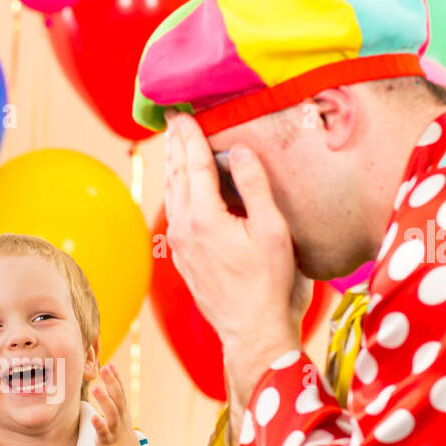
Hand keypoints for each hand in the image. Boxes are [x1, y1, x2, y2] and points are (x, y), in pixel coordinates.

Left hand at [90, 364, 147, 445]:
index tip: (110, 364)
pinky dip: (99, 424)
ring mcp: (115, 431)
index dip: (115, 379)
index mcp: (123, 416)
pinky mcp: (109, 443)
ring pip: (111, 413)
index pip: (120, 393)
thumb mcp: (120, 427)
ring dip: (104, 399)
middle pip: (117, 398)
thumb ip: (114, 415)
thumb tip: (107, 405)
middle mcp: (120, 421)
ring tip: (96, 387)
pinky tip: (93, 417)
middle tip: (105, 367)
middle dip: (111, 382)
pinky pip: (103, 432)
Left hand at [164, 111, 302, 355]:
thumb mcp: (272, 230)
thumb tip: (239, 150)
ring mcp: (180, 246)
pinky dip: (178, 192)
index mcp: (204, 217)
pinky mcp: (184, 259)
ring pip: (173, 196)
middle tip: (173, 121)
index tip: (183, 113)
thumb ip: (254, 186)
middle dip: (176, 146)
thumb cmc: (269, 284)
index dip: (189, 136)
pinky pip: (176, 214)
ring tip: (175, 146)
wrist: (252, 331)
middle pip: (176, 176)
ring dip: (174, 168)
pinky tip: (183, 189)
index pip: (193, 164)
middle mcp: (184, 229)